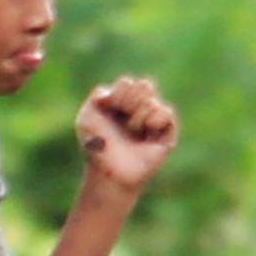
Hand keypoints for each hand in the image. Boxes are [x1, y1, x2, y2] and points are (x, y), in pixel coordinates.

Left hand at [74, 75, 177, 200]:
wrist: (110, 171)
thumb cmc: (97, 147)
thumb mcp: (87, 118)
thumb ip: (98, 95)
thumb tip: (116, 90)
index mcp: (122, 102)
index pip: (127, 84)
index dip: (118, 96)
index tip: (108, 112)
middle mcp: (140, 109)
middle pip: (144, 85)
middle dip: (130, 102)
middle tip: (123, 120)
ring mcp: (154, 120)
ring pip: (152, 101)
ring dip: (138, 117)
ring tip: (133, 132)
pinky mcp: (167, 132)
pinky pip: (166, 112)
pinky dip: (154, 119)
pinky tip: (148, 131)